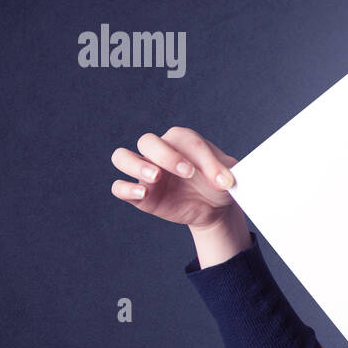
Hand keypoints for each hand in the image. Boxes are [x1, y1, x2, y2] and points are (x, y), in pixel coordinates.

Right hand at [110, 127, 239, 227]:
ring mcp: (145, 172)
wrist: (214, 207)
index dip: (202, 158)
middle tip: (187, 173)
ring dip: (136, 166)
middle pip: (147, 141)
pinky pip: (119, 187)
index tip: (219, 179)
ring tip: (156, 177)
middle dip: (165, 155)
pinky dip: (125, 189)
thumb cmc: (218, 184)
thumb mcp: (228, 177)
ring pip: (122, 157)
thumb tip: (224, 181)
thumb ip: (226, 173)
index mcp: (181, 140)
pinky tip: (142, 193)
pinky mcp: (139, 194)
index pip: (184, 139)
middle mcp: (159, 152)